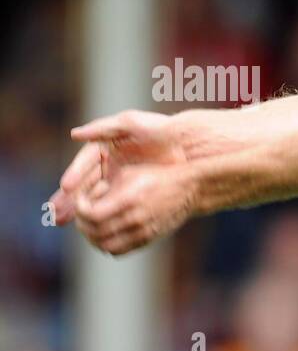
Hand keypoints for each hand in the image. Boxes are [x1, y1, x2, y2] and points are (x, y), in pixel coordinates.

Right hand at [49, 110, 185, 225]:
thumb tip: (74, 135)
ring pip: (94, 196)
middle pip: (84, 182)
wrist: (188, 146)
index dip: (75, 174)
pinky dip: (101, 214)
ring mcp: (118, 178)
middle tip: (55, 212)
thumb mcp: (132, 123)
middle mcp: (107, 163)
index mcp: (104, 146)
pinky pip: (112, 204)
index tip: (67, 186)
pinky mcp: (130, 191)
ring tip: (63, 221)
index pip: (84, 161)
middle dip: (69, 197)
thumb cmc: (160, 129)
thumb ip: (104, 127)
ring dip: (79, 208)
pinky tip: (92, 226)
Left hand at [73, 161, 197, 255]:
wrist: (188, 189)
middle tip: (82, 215)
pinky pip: (119, 251)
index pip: (92, 215)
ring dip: (92, 238)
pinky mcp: (148, 239)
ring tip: (92, 226)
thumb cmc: (155, 176)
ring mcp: (144, 232)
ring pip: (105, 246)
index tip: (81, 201)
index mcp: (129, 198)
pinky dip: (107, 245)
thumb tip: (82, 202)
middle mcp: (136, 218)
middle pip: (95, 232)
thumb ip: (104, 189)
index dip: (80, 210)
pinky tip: (107, 232)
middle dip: (82, 224)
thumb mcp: (128, 173)